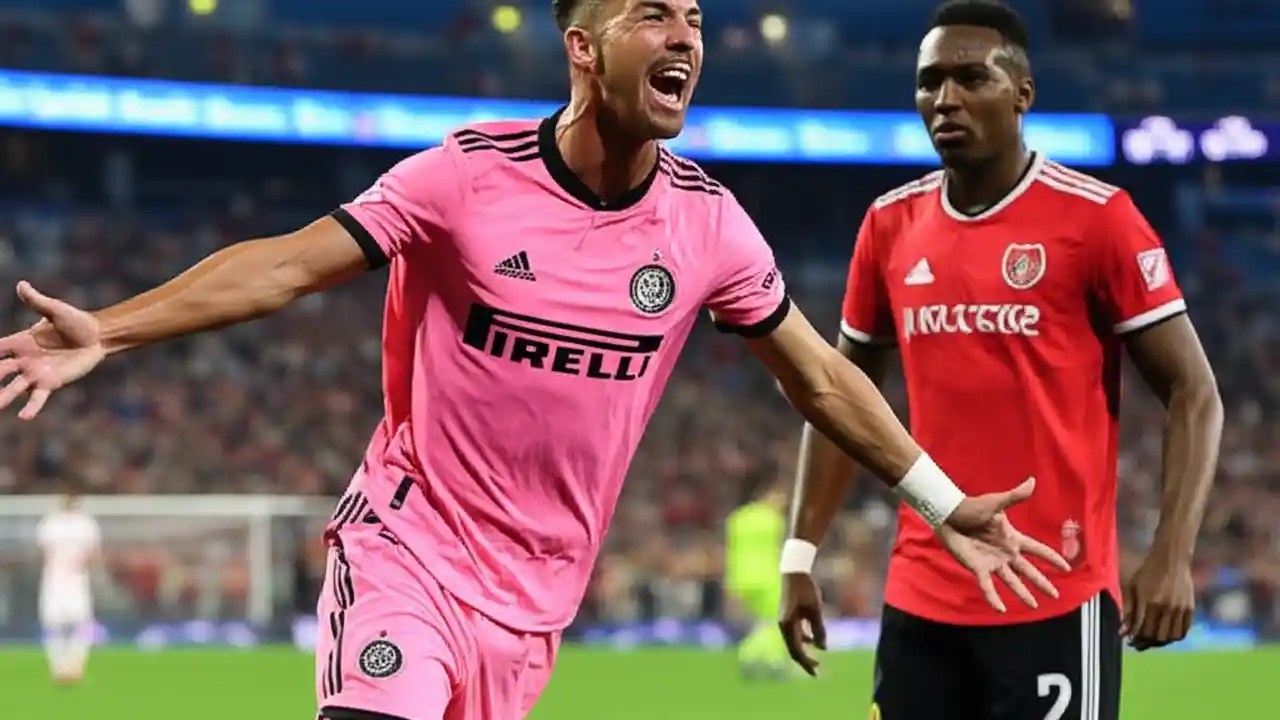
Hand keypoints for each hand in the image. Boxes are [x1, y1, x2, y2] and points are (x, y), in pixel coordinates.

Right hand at [0, 282, 105, 418]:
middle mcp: (24, 360)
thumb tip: (22, 285)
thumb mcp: (55, 310)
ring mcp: (36, 373)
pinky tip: (24, 416)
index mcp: (21, 342)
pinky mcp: (51, 383)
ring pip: (13, 387)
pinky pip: (38, 398)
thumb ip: (37, 302)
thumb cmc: (77, 322)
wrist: (98, 337)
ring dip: (3, 397)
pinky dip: (31, 407)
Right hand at [777, 572, 825, 675]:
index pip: (796, 651)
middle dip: (804, 661)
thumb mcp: (816, 610)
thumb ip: (819, 629)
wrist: (794, 571)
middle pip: (793, 649)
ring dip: (804, 651)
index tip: (816, 673)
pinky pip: (794, 633)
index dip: (806, 663)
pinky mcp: (787, 616)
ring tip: (816, 659)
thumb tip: (823, 649)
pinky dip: (803, 639)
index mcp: (787, 625)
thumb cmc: (806, 589)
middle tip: (817, 672)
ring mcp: (784, 621)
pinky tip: (813, 641)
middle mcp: (783, 625)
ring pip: (793, 642)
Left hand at [941, 478, 1071, 611]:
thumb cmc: (972, 507)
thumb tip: (1032, 481)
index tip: (1066, 567)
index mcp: (1012, 538)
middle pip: (1028, 570)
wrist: (949, 514)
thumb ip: (1015, 496)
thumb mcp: (997, 502)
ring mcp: (992, 562)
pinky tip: (1000, 609)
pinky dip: (993, 598)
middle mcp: (1005, 553)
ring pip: (1012, 581)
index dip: (1051, 558)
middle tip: (1055, 595)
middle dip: (1042, 582)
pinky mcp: (977, 568)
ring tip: (1034, 606)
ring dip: (1023, 594)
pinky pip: (987, 586)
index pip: (1037, 550)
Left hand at [1121, 550, 1194, 650]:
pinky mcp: (1190, 608)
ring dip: (1160, 642)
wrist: (1171, 559)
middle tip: (1139, 642)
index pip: (1141, 630)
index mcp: (1148, 602)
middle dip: (1145, 642)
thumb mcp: (1132, 586)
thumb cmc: (1147, 571)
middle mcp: (1165, 607)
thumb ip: (1128, 610)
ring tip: (1151, 640)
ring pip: (1170, 637)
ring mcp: (1179, 609)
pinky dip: (1174, 637)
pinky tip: (1165, 634)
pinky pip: (1183, 631)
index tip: (1129, 639)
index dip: (1134, 638)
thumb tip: (1122, 632)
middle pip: (1156, 636)